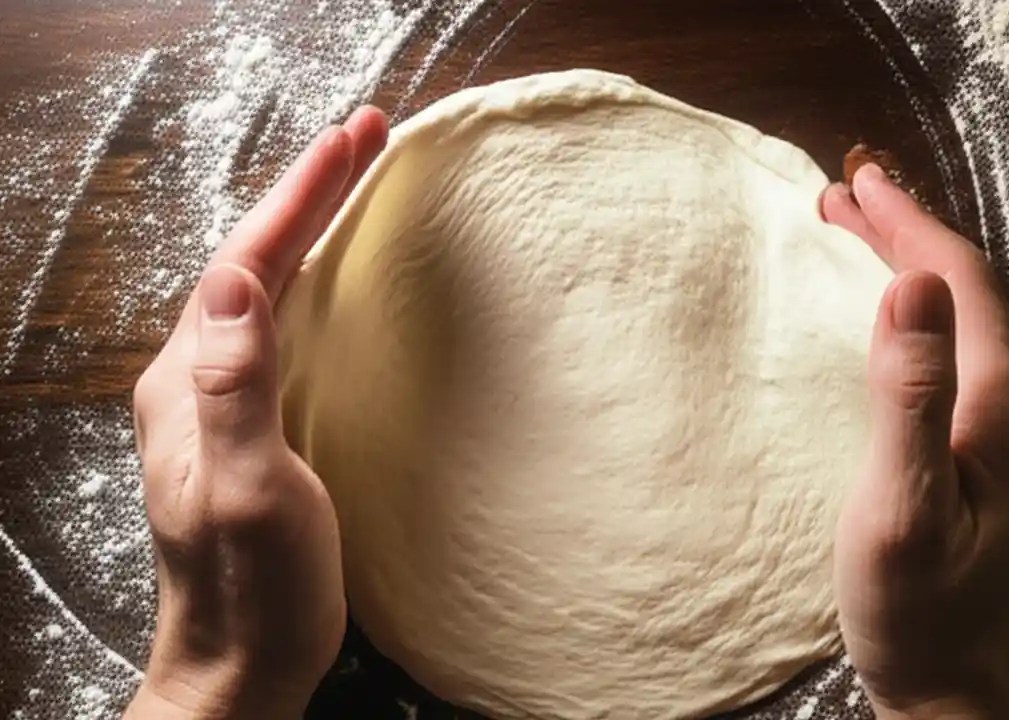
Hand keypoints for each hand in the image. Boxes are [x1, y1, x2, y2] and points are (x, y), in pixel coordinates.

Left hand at [126, 107, 388, 718]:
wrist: (241, 667)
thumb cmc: (256, 590)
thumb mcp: (250, 489)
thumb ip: (235, 388)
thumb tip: (235, 284)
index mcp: (191, 383)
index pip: (245, 264)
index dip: (300, 196)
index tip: (353, 139)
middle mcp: (196, 379)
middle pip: (253, 261)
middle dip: (308, 192)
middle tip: (366, 135)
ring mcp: (222, 401)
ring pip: (266, 287)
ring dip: (310, 225)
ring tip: (355, 177)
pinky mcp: (253, 423)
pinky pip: (281, 324)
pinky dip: (313, 276)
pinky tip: (337, 270)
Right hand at [822, 165, 1008, 719]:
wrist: (957, 694)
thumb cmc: (920, 612)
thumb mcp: (902, 505)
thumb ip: (911, 395)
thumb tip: (910, 285)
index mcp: (1005, 406)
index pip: (962, 282)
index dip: (910, 223)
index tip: (856, 180)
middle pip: (968, 292)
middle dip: (905, 233)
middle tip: (840, 195)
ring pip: (963, 320)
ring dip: (910, 268)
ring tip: (856, 234)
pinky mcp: (991, 456)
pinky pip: (957, 354)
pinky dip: (917, 314)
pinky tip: (890, 317)